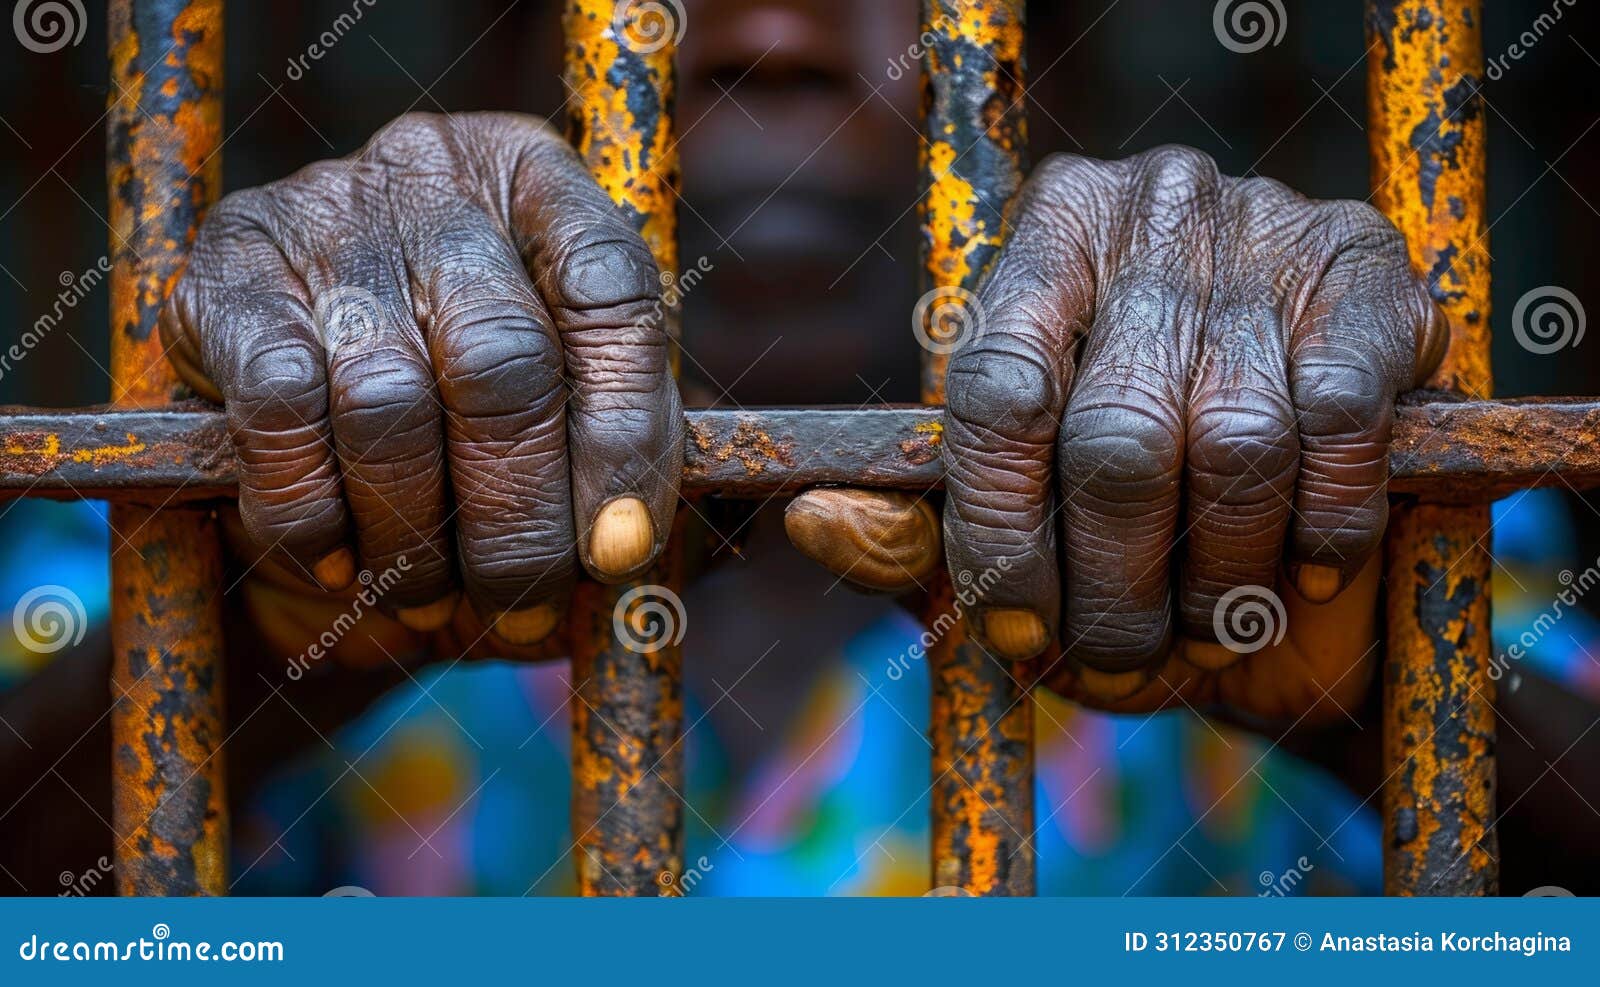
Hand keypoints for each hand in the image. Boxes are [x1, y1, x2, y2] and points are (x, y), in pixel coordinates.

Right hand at [161, 112, 682, 659]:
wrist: (302, 385)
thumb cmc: (469, 408)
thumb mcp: (569, 401)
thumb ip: (629, 450)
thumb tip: (628, 552)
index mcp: (542, 185)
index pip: (609, 290)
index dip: (625, 431)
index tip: (619, 548)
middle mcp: (436, 179)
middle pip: (501, 363)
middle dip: (518, 518)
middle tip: (525, 610)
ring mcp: (323, 219)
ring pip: (389, 403)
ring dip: (414, 537)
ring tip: (432, 601)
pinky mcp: (224, 280)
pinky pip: (282, 417)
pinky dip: (314, 514)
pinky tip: (342, 563)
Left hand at [788, 145, 1444, 722]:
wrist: (1301, 511)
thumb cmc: (1132, 518)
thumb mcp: (1016, 533)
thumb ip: (912, 534)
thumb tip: (812, 523)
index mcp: (1036, 244)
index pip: (994, 394)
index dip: (1001, 534)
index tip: (1016, 632)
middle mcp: (1146, 210)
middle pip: (1113, 436)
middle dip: (1114, 586)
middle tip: (1118, 660)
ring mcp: (1264, 229)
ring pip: (1233, 445)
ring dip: (1221, 578)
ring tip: (1209, 627)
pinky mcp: (1371, 277)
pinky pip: (1336, 426)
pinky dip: (1319, 527)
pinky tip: (1303, 570)